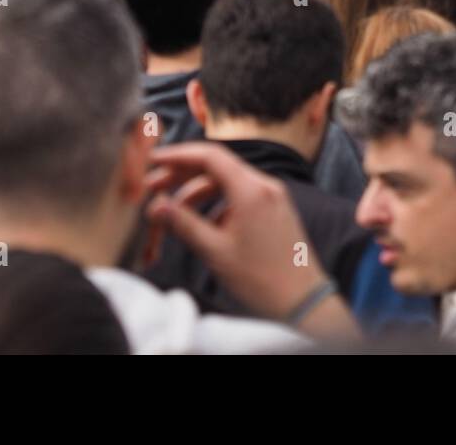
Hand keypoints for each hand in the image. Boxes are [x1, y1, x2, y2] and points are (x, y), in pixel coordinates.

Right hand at [145, 142, 343, 325]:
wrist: (302, 300)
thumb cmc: (262, 279)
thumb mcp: (215, 251)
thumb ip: (183, 224)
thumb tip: (157, 206)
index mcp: (251, 190)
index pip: (210, 156)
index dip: (178, 155)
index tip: (154, 160)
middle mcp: (265, 185)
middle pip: (217, 166)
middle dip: (183, 175)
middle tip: (154, 187)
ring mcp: (273, 196)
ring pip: (228, 182)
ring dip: (198, 192)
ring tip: (173, 212)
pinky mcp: (275, 208)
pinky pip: (241, 195)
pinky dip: (218, 203)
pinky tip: (203, 225)